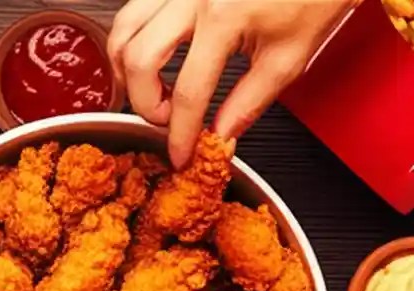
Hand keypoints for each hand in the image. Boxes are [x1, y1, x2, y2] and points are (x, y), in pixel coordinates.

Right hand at [109, 0, 352, 166]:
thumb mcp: (289, 57)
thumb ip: (249, 101)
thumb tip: (222, 132)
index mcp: (223, 17)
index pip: (188, 92)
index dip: (180, 132)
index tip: (180, 153)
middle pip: (140, 59)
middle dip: (145, 102)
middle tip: (166, 120)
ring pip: (124, 27)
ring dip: (127, 68)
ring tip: (149, 92)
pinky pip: (135, 8)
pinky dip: (132, 37)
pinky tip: (149, 57)